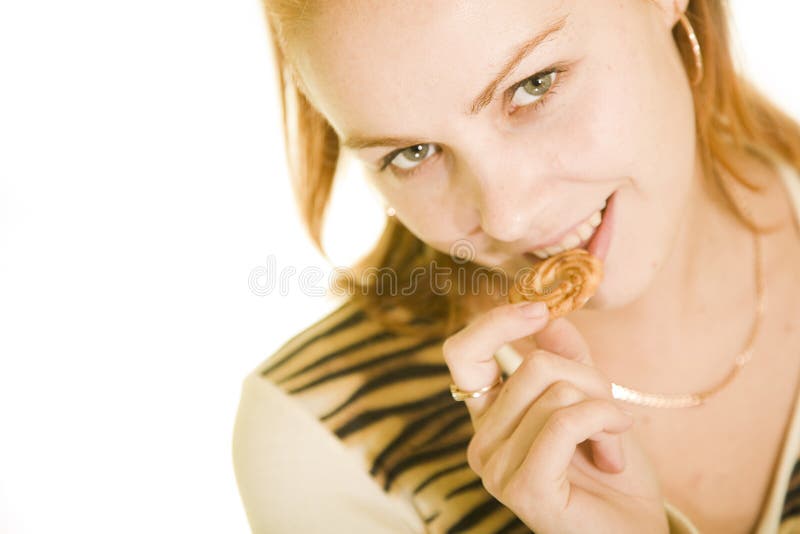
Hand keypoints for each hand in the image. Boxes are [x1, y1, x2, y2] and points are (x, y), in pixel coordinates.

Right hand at [442, 300, 668, 533]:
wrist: (633, 531)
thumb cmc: (610, 470)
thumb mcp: (591, 399)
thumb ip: (568, 356)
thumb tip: (549, 313)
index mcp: (489, 416)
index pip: (463, 354)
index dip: (496, 323)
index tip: (539, 311)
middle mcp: (481, 442)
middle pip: (534, 365)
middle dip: (590, 379)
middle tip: (611, 412)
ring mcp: (496, 469)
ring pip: (555, 392)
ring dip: (604, 409)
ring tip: (612, 442)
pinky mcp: (523, 489)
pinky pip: (565, 422)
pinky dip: (604, 422)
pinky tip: (615, 453)